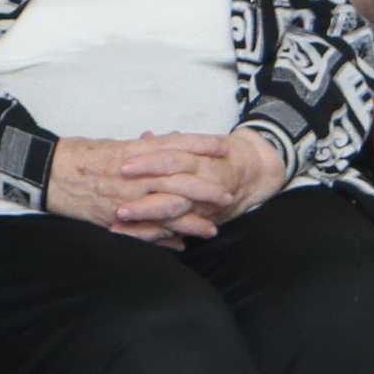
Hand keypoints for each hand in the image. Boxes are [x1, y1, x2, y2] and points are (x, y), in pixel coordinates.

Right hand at [43, 136, 209, 243]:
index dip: (201, 145)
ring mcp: (126, 198)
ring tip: (213, 229)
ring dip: (192, 221)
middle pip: (179, 180)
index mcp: (135, 152)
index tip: (224, 147)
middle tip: (228, 195)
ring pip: (167, 210)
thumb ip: (140, 149)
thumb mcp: (114, 146)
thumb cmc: (80, 156)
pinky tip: (182, 245)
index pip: (176, 144)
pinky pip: (145, 231)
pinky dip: (164, 239)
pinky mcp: (115, 217)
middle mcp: (134, 175)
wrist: (47, 172)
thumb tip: (162, 143)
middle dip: (206, 189)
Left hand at [117, 129, 289, 232]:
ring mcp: (203, 201)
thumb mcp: (198, 144)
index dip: (148, 160)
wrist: (255, 171)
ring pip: (173, 210)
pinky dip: (156, 234)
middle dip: (144, 194)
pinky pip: (177, 228)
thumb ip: (170, 143)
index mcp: (199, 155)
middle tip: (118, 201)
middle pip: (171, 185)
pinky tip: (133, 235)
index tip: (123, 164)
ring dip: (146, 215)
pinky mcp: (203, 218)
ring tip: (120, 217)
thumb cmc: (219, 155)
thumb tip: (145, 137)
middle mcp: (203, 178)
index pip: (172, 155)